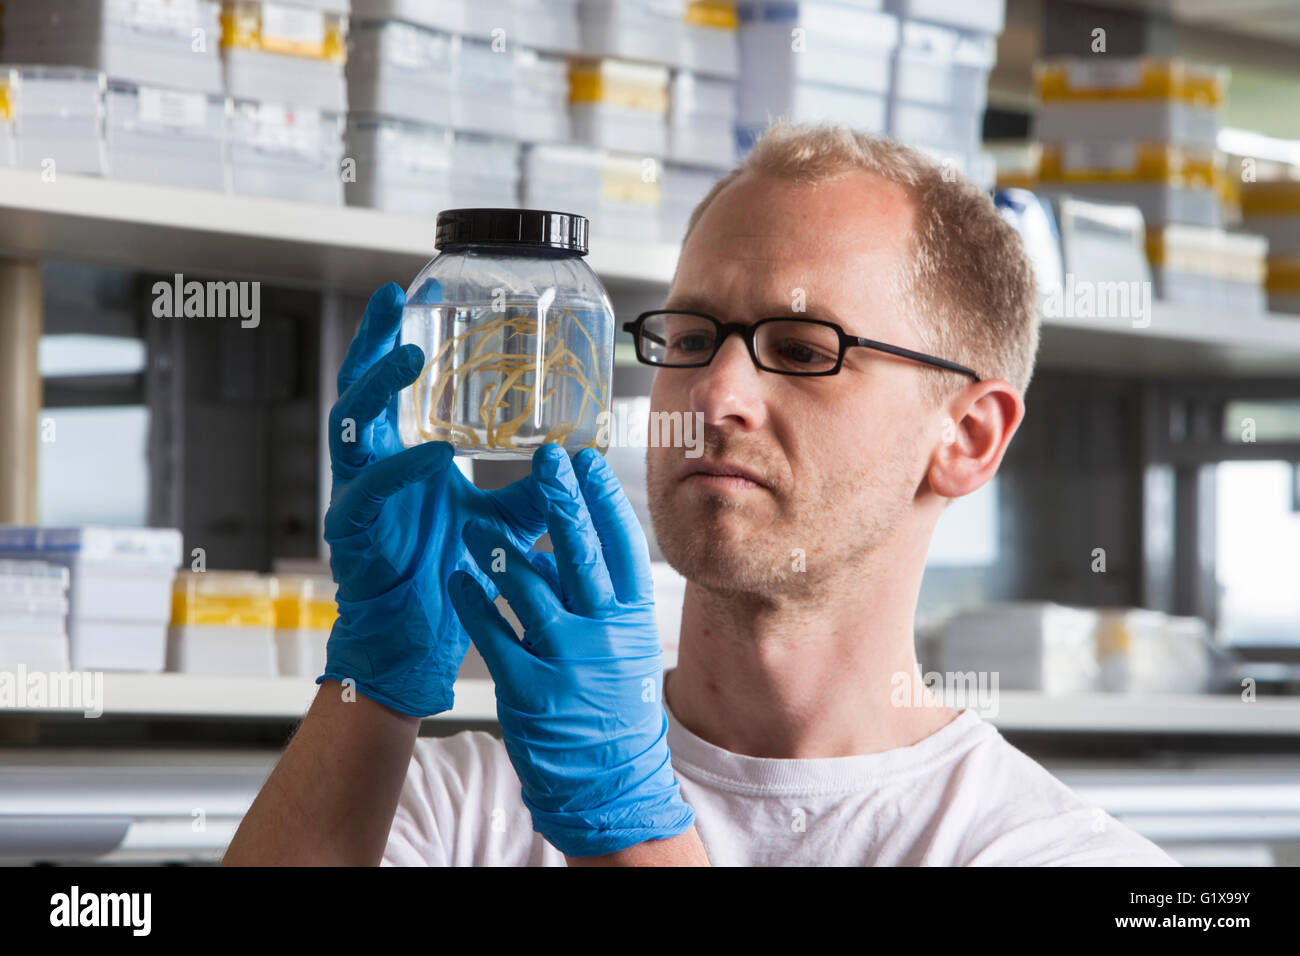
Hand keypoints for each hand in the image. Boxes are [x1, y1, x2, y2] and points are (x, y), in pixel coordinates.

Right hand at [320, 282, 548, 716]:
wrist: (414, 641)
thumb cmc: (442, 578)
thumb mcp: (493, 527)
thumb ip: (526, 498)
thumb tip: (573, 467)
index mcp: (398, 459)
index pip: (391, 390)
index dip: (393, 343)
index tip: (408, 296)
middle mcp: (371, 469)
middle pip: (358, 391)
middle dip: (372, 343)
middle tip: (391, 301)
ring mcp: (356, 496)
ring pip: (351, 429)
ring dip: (379, 388)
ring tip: (411, 356)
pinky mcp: (352, 533)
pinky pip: (372, 492)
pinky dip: (401, 470)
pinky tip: (430, 452)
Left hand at [449, 444, 695, 856]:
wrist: (610, 781)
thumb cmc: (615, 707)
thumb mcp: (626, 648)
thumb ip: (600, 600)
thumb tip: (566, 547)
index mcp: (633, 619)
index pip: (622, 546)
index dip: (604, 500)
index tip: (586, 461)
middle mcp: (604, 633)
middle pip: (581, 554)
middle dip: (562, 502)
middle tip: (544, 459)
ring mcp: (567, 660)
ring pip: (530, 589)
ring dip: (499, 550)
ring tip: (473, 522)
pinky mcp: (529, 687)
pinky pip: (493, 633)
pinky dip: (474, 602)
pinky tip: (458, 579)